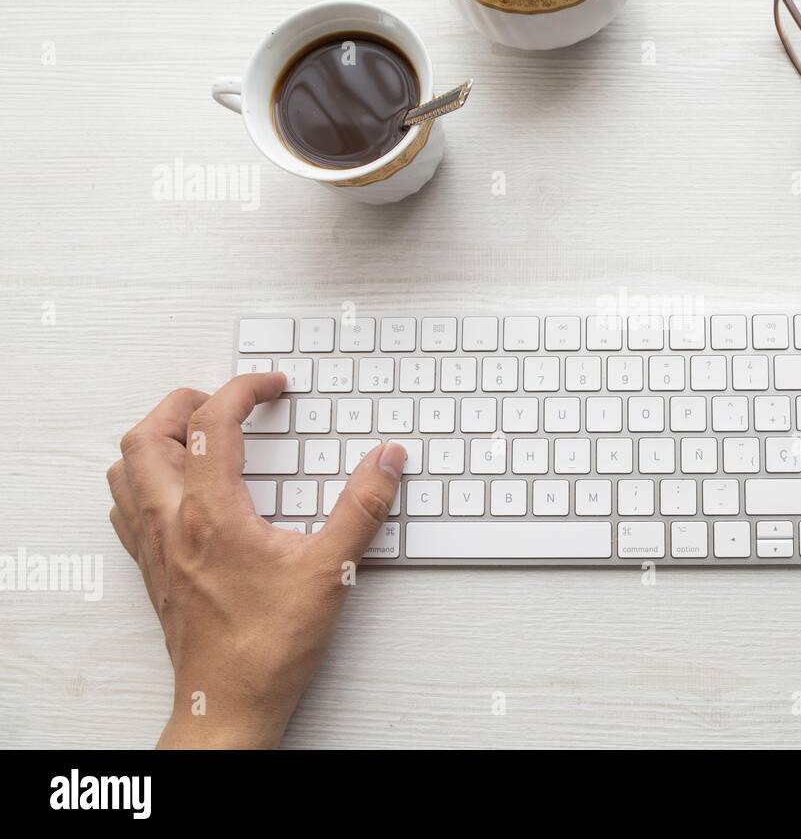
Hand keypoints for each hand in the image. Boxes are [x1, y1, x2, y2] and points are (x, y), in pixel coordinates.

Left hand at [106, 372, 407, 747]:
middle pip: (148, 436)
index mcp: (212, 514)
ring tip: (196, 433)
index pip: (214, 424)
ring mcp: (154, 548)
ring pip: (126, 470)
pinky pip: (125, 508)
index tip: (271, 386)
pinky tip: (177, 489)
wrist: (229, 704)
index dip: (244, 390)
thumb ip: (362, 508)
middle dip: (185, 403)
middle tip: (226, 401)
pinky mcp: (152, 570)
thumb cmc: (269, 648)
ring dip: (156, 439)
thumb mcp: (331, 571)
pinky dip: (144, 480)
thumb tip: (385, 462)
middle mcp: (172, 524)